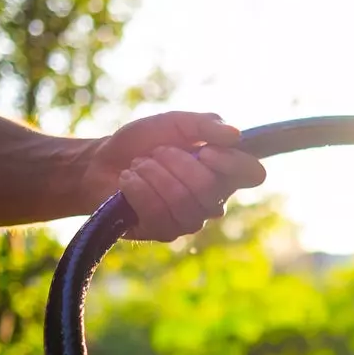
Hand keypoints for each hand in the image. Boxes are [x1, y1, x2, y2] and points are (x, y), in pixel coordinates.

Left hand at [81, 111, 266, 240]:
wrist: (100, 162)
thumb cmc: (142, 141)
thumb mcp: (173, 122)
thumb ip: (204, 124)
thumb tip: (235, 135)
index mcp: (223, 171)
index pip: (253, 174)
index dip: (233, 164)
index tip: (206, 150)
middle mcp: (213, 199)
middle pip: (210, 188)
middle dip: (175, 162)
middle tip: (156, 152)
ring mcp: (190, 219)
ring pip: (182, 200)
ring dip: (152, 174)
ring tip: (139, 166)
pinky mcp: (165, 231)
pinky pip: (158, 213)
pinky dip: (137, 189)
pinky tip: (128, 181)